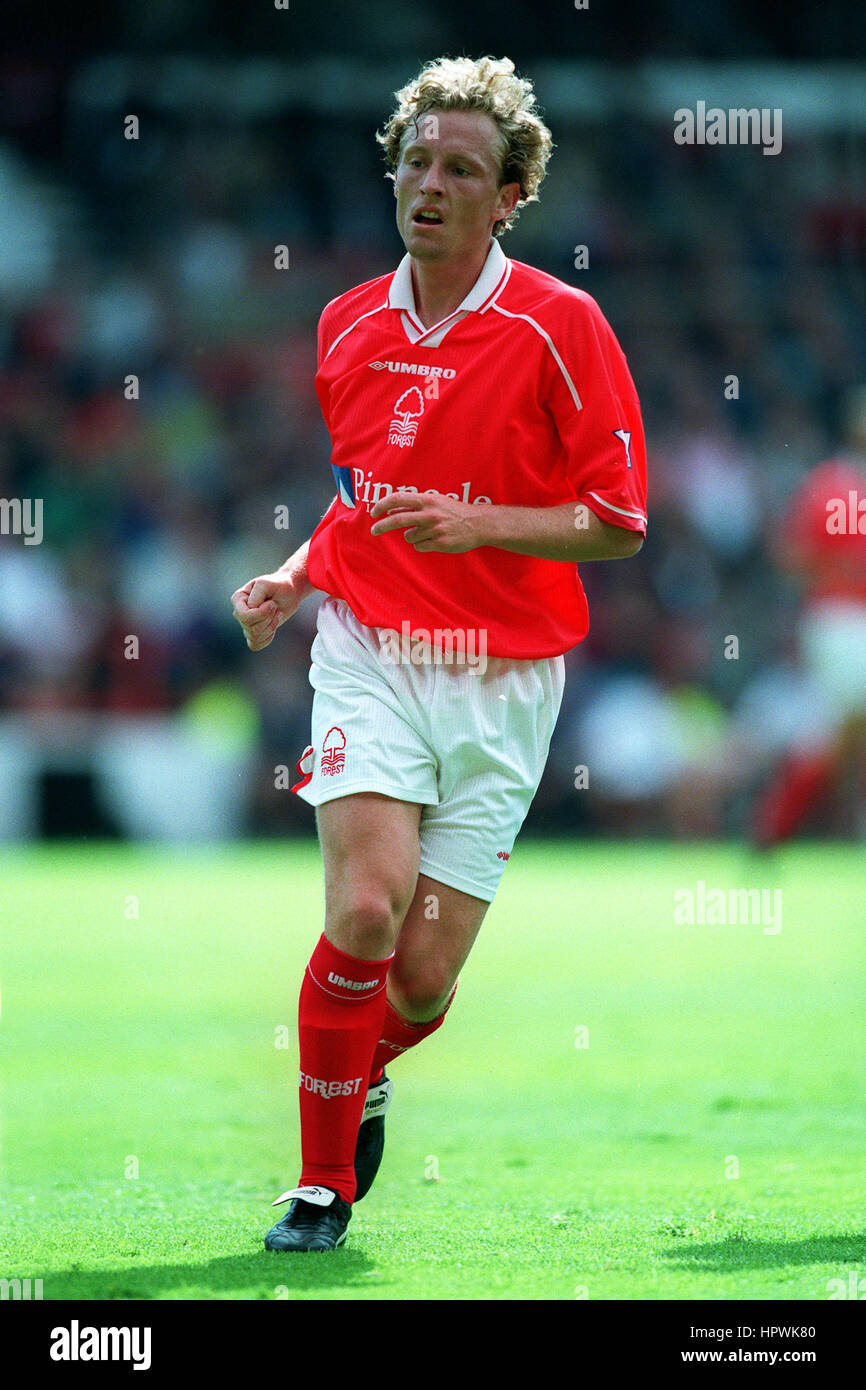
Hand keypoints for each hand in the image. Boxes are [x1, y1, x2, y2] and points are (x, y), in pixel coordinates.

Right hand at [230, 572, 301, 650]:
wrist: (288, 592)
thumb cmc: (278, 585)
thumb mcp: (267, 584)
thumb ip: (257, 595)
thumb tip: (251, 610)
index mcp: (238, 599)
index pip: (245, 617)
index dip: (261, 614)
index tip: (272, 603)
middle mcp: (238, 612)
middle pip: (250, 628)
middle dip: (268, 619)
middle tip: (275, 607)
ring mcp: (245, 624)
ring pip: (255, 637)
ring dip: (271, 626)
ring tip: (276, 614)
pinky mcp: (253, 634)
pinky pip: (256, 645)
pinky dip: (268, 638)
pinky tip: (273, 625)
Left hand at [369, 492, 483, 552]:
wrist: (479, 524)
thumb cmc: (455, 511)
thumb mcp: (436, 502)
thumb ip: (415, 506)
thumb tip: (391, 510)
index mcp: (428, 500)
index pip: (399, 498)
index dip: (383, 504)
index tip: (374, 512)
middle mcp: (430, 514)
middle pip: (398, 520)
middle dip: (382, 526)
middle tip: (374, 530)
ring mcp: (435, 529)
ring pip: (409, 536)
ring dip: (412, 536)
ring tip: (426, 533)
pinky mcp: (440, 543)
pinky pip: (419, 546)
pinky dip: (422, 544)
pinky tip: (433, 540)